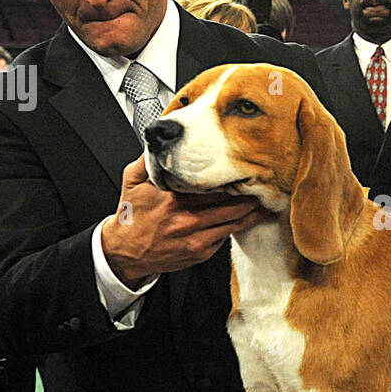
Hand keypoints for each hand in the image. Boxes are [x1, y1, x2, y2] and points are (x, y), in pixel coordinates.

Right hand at [100, 156, 269, 287]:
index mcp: (172, 198)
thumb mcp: (132, 180)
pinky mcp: (200, 252)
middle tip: (265, 182)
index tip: (245, 167)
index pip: (212, 184)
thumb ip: (149, 159)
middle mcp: (186, 219)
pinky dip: (238, 226)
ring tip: (265, 200)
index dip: (232, 176)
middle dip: (249, 193)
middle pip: (230, 203)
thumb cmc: (132, 216)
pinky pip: (225, 236)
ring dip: (252, 211)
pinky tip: (250, 217)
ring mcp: (196, 238)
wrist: (124, 252)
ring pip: (234, 222)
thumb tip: (163, 138)